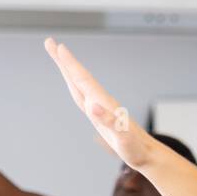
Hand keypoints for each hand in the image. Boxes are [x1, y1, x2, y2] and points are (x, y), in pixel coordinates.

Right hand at [44, 38, 154, 167]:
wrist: (147, 154)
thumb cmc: (136, 148)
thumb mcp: (123, 137)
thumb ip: (109, 121)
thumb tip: (91, 106)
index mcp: (104, 104)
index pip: (83, 80)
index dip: (71, 65)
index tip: (60, 47)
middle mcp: (101, 102)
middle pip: (78, 77)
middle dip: (63, 61)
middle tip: (49, 42)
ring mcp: (100, 107)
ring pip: (80, 84)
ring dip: (67, 70)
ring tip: (57, 55)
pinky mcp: (100, 115)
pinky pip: (83, 95)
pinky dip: (75, 85)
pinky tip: (72, 81)